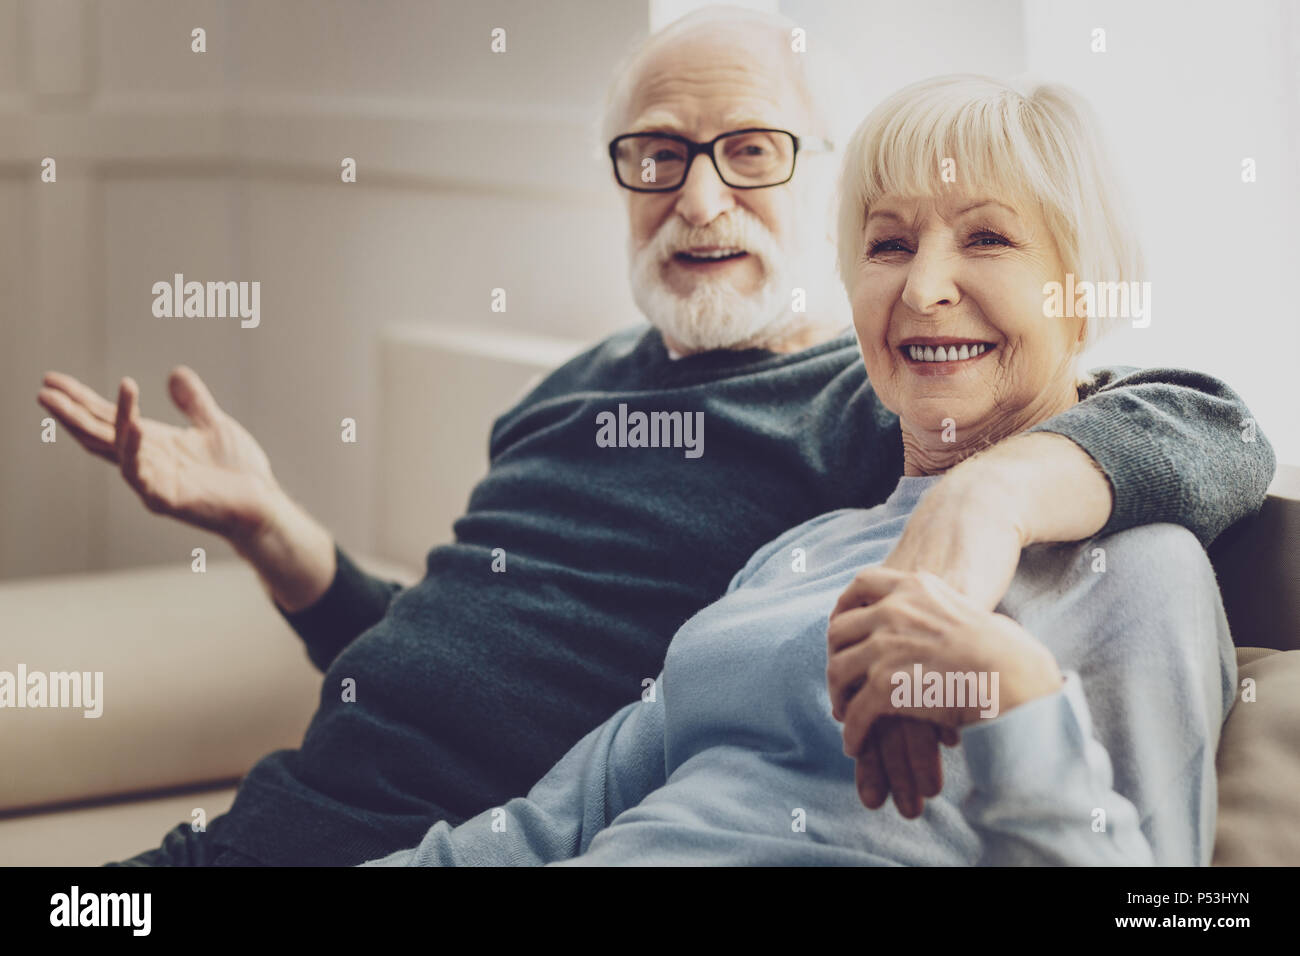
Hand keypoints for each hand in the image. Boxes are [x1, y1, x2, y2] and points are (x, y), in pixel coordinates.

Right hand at [37, 367, 282, 548]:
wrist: (263, 504)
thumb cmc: (238, 471)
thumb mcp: (214, 425)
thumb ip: (193, 402)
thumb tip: (175, 373)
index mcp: (153, 442)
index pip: (107, 417)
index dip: (80, 399)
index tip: (53, 380)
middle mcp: (146, 460)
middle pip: (98, 432)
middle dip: (69, 412)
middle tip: (43, 389)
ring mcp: (153, 480)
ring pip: (114, 448)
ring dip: (94, 422)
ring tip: (70, 396)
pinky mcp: (167, 498)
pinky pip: (142, 474)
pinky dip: (134, 450)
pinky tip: (133, 425)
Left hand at [827, 566, 1062, 815]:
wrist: (1017, 680)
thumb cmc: (1011, 653)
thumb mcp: (972, 611)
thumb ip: (945, 610)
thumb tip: (954, 618)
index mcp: (915, 587)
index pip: (863, 583)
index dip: (846, 604)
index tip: (841, 623)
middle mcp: (893, 611)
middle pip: (840, 628)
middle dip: (836, 655)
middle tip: (843, 679)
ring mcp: (885, 646)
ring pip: (838, 670)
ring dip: (839, 695)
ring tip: (845, 715)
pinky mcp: (884, 685)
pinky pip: (855, 711)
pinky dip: (852, 731)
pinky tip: (856, 745)